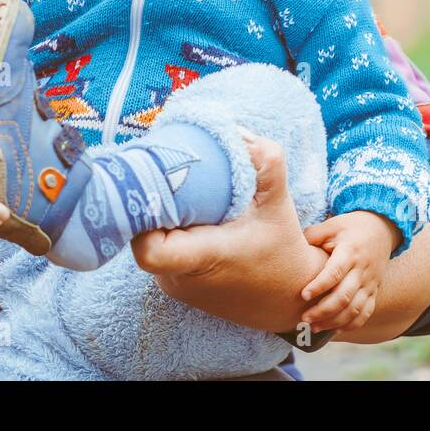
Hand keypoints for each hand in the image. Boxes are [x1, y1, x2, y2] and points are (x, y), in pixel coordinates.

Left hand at [130, 131, 328, 332]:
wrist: (286, 299)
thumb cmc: (281, 251)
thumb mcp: (279, 204)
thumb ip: (266, 164)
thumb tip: (237, 131)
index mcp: (202, 259)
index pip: (149, 251)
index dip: (143, 218)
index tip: (159, 187)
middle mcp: (180, 278)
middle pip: (142, 235)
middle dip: (152, 203)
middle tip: (167, 173)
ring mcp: (174, 285)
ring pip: (149, 241)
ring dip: (160, 216)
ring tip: (177, 190)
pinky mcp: (174, 285)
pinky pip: (158, 250)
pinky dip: (168, 230)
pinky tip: (184, 211)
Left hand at [299, 211, 398, 333]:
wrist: (381, 229)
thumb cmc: (349, 227)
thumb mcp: (331, 225)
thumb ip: (312, 236)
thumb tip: (288, 247)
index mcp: (350, 251)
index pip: (335, 272)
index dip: (319, 286)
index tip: (303, 295)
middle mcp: (362, 270)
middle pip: (344, 296)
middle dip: (323, 310)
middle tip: (304, 318)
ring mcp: (370, 283)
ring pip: (355, 309)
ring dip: (334, 321)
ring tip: (314, 327)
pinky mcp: (374, 291)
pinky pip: (365, 313)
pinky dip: (351, 325)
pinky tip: (334, 330)